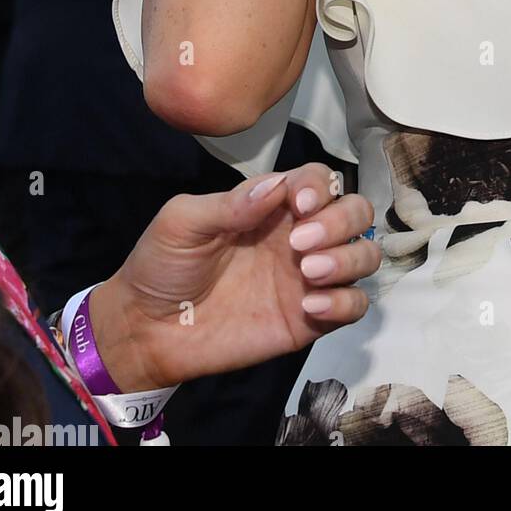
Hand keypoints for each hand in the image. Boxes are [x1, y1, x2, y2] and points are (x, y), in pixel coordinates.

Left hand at [91, 163, 378, 390]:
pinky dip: (346, 302)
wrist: (147, 331)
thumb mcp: (182, 222)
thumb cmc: (162, 265)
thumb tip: (277, 186)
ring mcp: (309, 277)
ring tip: (310, 272)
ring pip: (364, 255)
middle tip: (300, 245)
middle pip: (355, 211)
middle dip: (342, 221)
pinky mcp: (310, 320)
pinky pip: (354, 306)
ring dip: (349, 258)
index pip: (320, 179)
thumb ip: (228, 204)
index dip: (319, 186)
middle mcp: (300, 235)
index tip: (300, 205)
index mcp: (272, 205)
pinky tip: (311, 306)